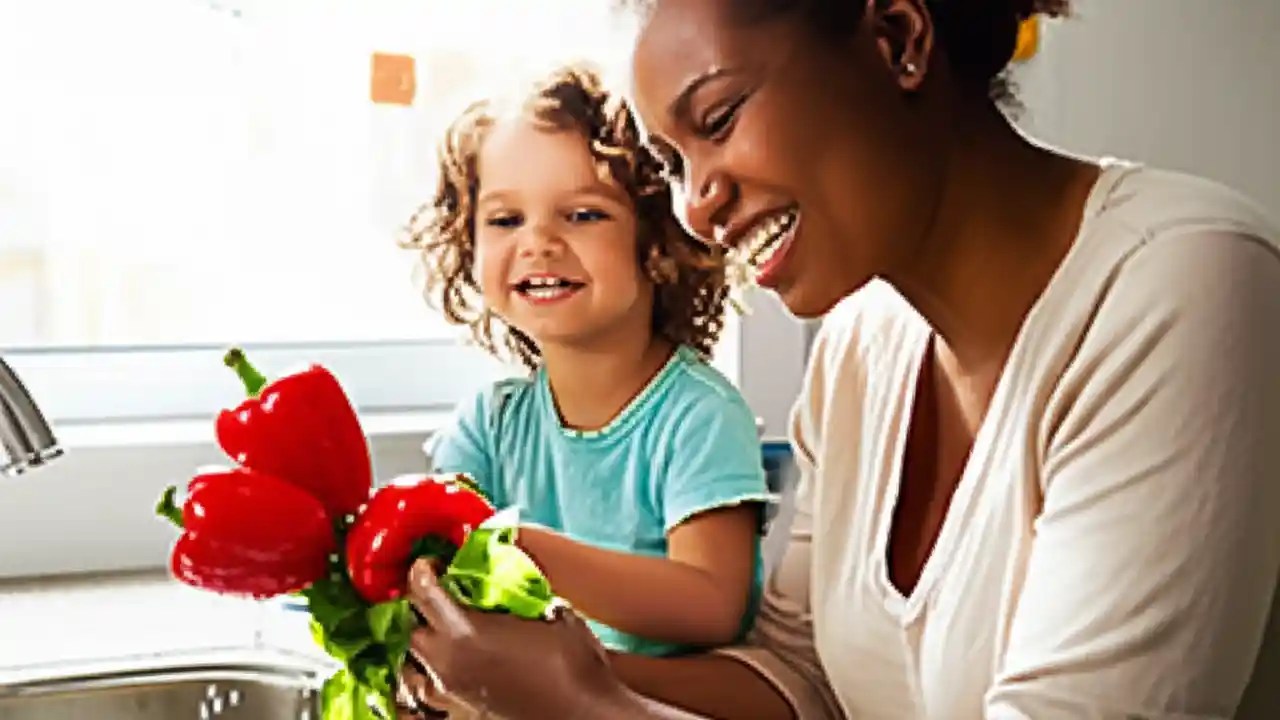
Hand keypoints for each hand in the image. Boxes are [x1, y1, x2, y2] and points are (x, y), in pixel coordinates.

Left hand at [401, 559, 632, 719]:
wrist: (581, 713)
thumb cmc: (571, 663)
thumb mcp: (554, 614)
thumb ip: (528, 596)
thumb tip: (523, 584)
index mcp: (464, 631)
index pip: (423, 591)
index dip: (424, 571)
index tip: (433, 564)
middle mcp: (447, 662)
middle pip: (412, 628)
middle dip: (421, 609)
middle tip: (439, 596)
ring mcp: (449, 691)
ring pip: (410, 665)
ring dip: (418, 648)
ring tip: (435, 636)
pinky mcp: (458, 712)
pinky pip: (421, 698)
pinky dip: (422, 682)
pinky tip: (436, 675)